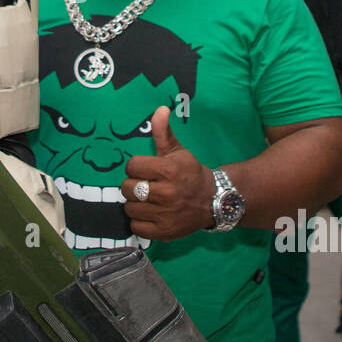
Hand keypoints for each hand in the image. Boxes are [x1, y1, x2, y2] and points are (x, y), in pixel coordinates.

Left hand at [120, 106, 217, 241]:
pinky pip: (136, 227)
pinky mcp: (164, 232)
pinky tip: (151, 214)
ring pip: (129, 208)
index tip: (146, 170)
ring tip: (149, 200)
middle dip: (134, 185)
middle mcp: (166, 193)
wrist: (213, 201)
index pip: (131, 166)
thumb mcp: (178, 152)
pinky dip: (140, 222)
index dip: (137, 167)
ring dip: (136, 204)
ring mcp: (165, 215)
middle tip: (146, 185)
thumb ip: (163, 132)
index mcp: (168, 171)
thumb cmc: (190, 173)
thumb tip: (159, 109)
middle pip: (127, 188)